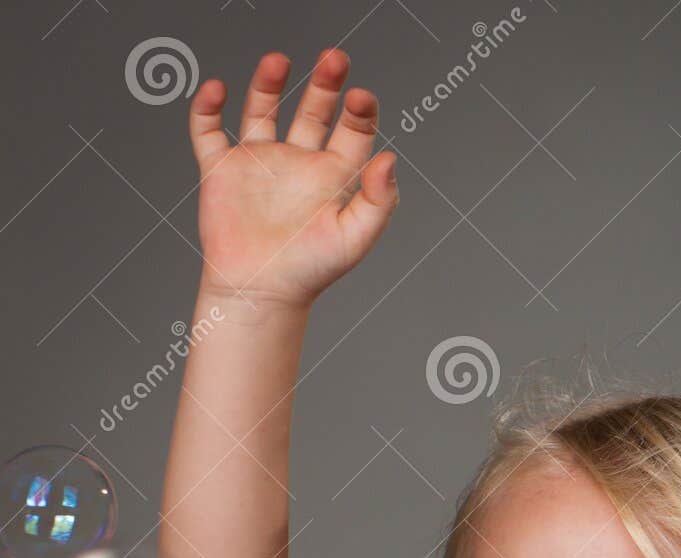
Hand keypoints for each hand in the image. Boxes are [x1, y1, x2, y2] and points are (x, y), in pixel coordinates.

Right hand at [188, 47, 398, 308]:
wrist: (259, 294)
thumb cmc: (309, 273)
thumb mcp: (354, 239)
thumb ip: (378, 201)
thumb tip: (389, 158)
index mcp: (333, 177)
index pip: (353, 131)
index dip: (360, 110)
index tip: (361, 97)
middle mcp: (298, 162)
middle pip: (314, 110)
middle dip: (325, 83)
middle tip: (335, 58)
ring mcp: (259, 162)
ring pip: (262, 109)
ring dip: (269, 83)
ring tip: (278, 61)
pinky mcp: (222, 170)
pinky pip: (209, 130)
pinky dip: (208, 108)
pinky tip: (217, 90)